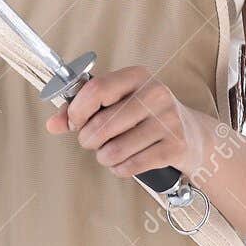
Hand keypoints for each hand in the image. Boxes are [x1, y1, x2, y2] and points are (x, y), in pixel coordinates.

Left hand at [44, 63, 192, 177]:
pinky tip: (125, 161)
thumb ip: (81, 110)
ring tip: (110, 152)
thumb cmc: (145, 116)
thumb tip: (53, 124)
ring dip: (104, 157)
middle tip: (93, 141)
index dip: (77, 111)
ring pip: (113, 150)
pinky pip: (130, 166)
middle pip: (101, 125)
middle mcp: (155, 94)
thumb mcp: (117, 102)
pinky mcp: (174, 147)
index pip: (95, 89)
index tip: (75, 122)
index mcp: (137, 76)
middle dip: (88, 140)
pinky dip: (119, 169)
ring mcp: (168, 121)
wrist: (192, 135)